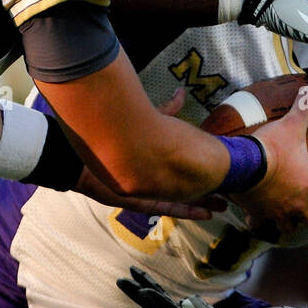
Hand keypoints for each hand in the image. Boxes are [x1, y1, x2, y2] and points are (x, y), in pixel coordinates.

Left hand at [69, 87, 227, 219]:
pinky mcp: (137, 201)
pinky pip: (164, 208)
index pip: (178, 173)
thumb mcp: (146, 121)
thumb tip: (182, 94)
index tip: (216, 176)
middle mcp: (148, 183)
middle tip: (225, 198)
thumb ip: (164, 111)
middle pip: (181, 192)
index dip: (197, 176)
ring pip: (177, 203)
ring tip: (218, 209)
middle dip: (202, 195)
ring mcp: (144, 193)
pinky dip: (184, 211)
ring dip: (198, 207)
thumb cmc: (111, 135)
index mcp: (151, 166)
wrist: (83, 153)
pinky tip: (202, 213)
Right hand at [235, 84, 307, 239]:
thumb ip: (304, 108)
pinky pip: (259, 224)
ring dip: (290, 225)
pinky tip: (254, 217)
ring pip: (289, 229)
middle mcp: (298, 204)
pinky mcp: (257, 214)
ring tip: (288, 219)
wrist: (241, 166)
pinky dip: (258, 221)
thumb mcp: (290, 125)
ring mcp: (277, 212)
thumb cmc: (270, 147)